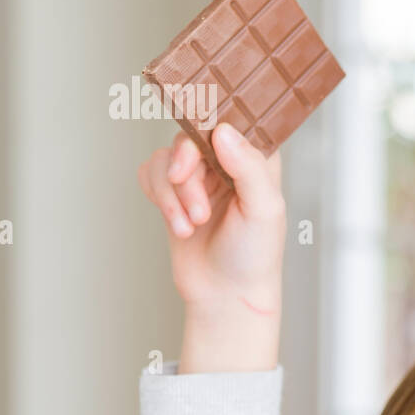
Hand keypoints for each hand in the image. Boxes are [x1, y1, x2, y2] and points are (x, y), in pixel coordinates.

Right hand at [136, 124, 286, 316]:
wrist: (225, 293)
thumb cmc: (254, 254)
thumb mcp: (264, 209)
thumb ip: (248, 167)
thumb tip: (222, 131)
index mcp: (257, 159)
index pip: (232, 121)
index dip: (211, 125)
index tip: (199, 142)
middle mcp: (227, 161)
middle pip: (191, 137)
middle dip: (188, 175)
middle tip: (197, 209)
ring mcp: (198, 176)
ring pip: (167, 158)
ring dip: (173, 195)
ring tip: (191, 226)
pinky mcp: (173, 193)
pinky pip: (150, 174)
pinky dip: (159, 200)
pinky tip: (178, 226)